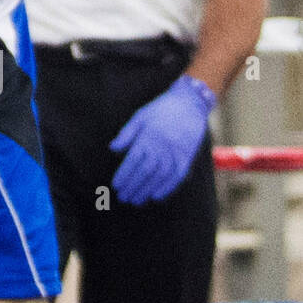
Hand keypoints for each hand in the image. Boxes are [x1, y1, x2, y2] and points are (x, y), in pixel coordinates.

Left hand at [109, 73, 216, 204]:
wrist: (189, 102)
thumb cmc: (160, 109)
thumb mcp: (140, 116)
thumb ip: (126, 134)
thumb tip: (113, 148)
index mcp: (148, 136)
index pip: (133, 160)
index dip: (124, 174)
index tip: (116, 185)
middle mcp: (162, 146)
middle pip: (146, 171)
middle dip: (133, 186)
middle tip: (123, 197)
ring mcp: (176, 152)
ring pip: (160, 176)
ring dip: (147, 190)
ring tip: (136, 200)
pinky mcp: (187, 156)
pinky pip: (178, 176)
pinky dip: (167, 187)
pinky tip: (156, 196)